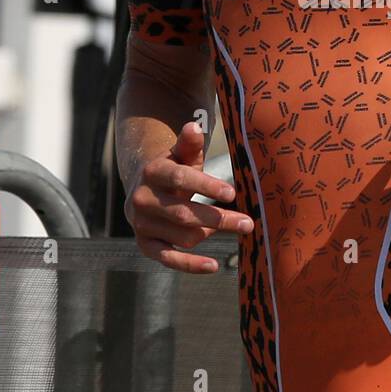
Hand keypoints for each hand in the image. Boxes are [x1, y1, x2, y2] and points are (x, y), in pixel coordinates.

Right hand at [124, 121, 253, 272]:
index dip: (206, 186)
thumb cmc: (174, 170)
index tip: (232, 193)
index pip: (180, 179)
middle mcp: (141, 199)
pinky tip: (213, 266)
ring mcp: (141, 224)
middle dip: (218, 219)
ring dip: (209, 233)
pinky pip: (168, 258)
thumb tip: (194, 125)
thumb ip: (190, 144)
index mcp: (152, 172)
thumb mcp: (181, 155)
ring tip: (226, 224)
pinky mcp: (144, 244)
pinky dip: (190, 265)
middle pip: (184, 213)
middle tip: (248, 223)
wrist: (144, 190)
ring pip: (183, 236)